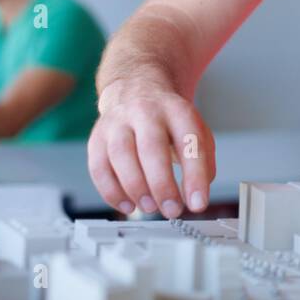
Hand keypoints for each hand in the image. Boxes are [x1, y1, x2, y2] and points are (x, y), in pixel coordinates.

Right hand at [87, 82, 215, 217]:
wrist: (136, 90)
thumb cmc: (168, 119)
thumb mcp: (195, 129)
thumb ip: (202, 161)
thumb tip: (196, 195)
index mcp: (176, 110)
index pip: (189, 141)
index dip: (195, 176)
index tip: (198, 203)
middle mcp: (145, 112)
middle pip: (151, 147)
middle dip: (162, 184)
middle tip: (172, 210)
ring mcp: (117, 122)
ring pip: (121, 155)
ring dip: (136, 188)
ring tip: (150, 208)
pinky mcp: (97, 137)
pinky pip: (98, 167)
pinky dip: (111, 191)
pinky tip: (127, 204)